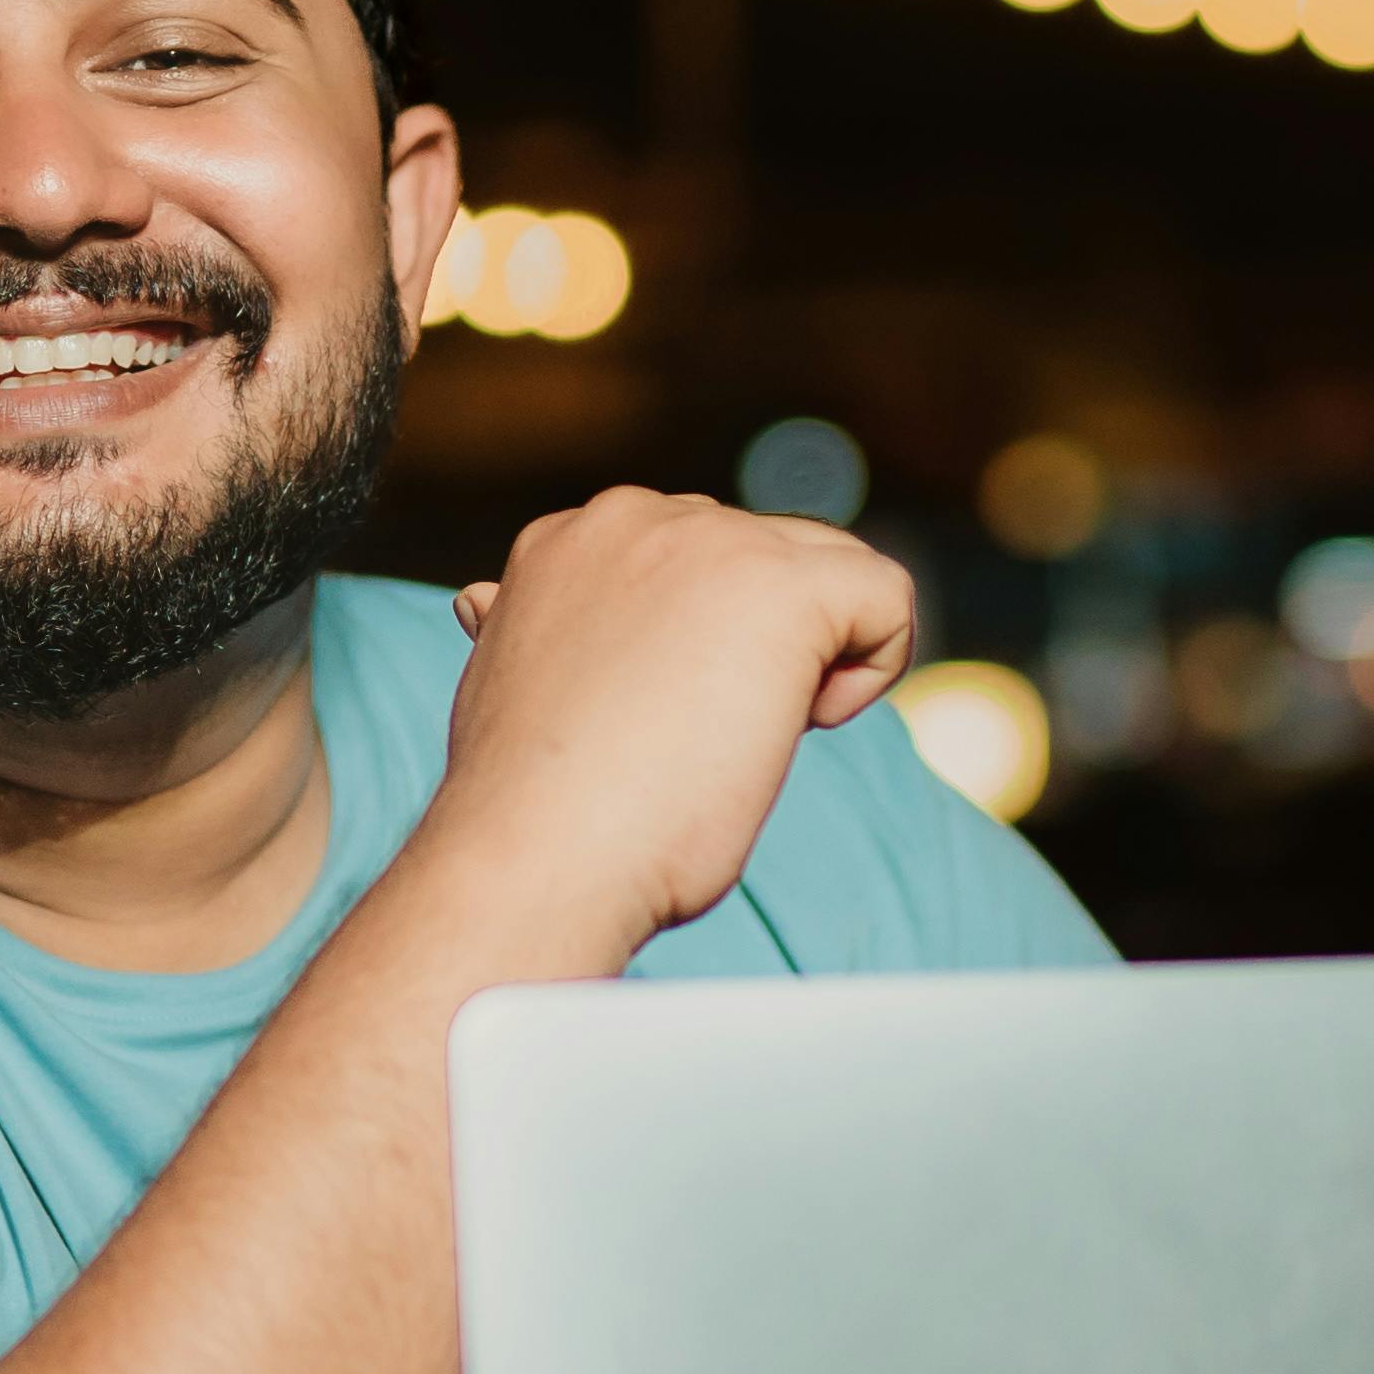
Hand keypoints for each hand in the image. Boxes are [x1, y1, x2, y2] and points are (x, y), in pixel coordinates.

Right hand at [414, 487, 914, 965]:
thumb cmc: (530, 808)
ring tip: (747, 736)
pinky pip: (887, 596)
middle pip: (769, 553)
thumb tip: (485, 600)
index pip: (696, 560)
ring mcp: (709, 542)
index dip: (706, 645)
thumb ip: (530, 631)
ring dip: (816, 656)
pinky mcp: (780, 586)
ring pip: (832, 568)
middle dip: (766, 645)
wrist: (536, 856)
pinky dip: (875, 669)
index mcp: (569, 541)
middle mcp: (635, 517)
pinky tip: (801, 727)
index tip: (660, 720)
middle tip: (707, 737)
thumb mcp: (513, 689)